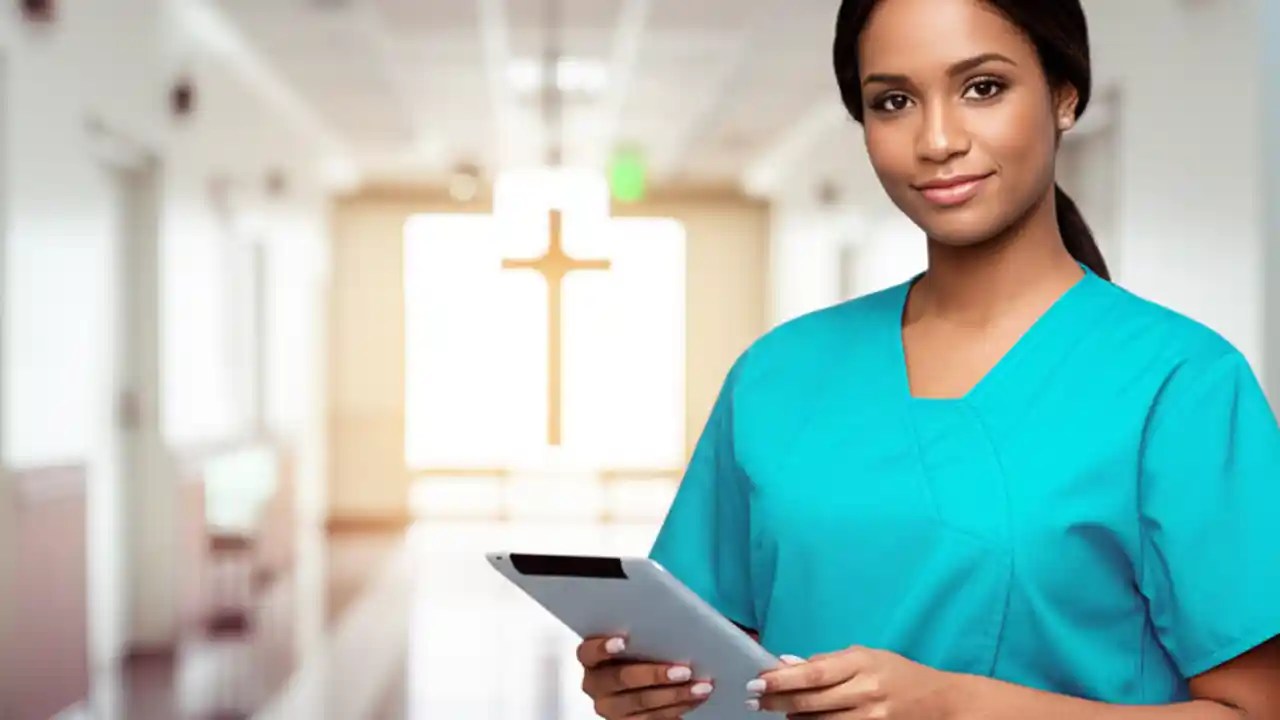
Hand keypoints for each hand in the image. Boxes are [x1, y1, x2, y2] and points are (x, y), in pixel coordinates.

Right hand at [577, 635, 715, 718]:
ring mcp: (610, 708)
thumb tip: (672, 618)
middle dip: (654, 675)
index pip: (588, 652)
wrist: (648, 681)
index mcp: (591, 658)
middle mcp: (595, 685)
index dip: (603, 647)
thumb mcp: (638, 639)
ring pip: (641, 703)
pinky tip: (696, 697)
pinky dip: (679, 707)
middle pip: (620, 679)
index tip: (624, 640)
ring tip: (700, 687)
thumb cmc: (643, 651)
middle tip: (684, 670)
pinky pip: (653, 718)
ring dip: (675, 694)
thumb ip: (643, 631)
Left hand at [747, 646, 956, 718]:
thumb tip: (787, 663)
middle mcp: (864, 692)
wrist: (938, 703)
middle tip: (754, 699)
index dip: (782, 679)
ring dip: (790, 717)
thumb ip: (826, 661)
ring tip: (772, 708)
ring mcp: (869, 718)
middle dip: (776, 701)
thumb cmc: (895, 672)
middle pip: (810, 702)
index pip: (813, 672)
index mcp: (861, 664)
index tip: (757, 680)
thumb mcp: (864, 656)